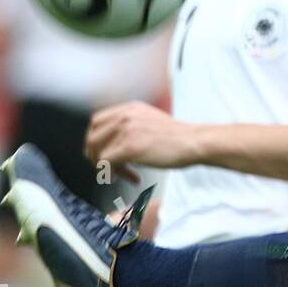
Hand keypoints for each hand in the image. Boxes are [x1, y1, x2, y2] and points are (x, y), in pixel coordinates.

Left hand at [85, 101, 199, 182]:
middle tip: (104, 168)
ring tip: (123, 175)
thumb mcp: (152, 121)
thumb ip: (134, 125)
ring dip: (107, 167)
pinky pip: (107, 163)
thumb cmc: (180, 138)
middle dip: (94, 155)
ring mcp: (126, 131)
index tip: (101, 152)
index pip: (97, 121)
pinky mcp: (130, 147)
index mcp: (130, 109)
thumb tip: (117, 142)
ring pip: (99, 152)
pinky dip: (114, 174)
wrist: (195, 142)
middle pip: (92, 136)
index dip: (95, 138)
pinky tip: (132, 177)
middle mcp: (125, 116)